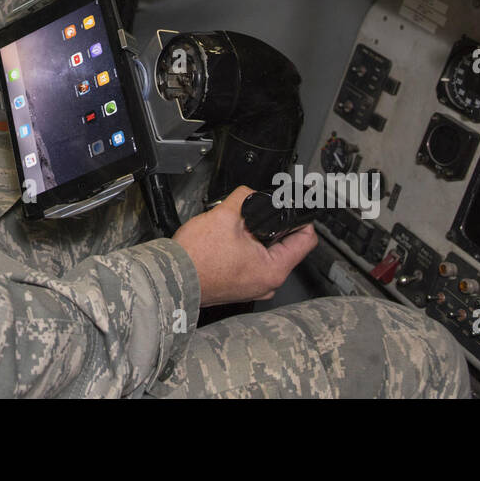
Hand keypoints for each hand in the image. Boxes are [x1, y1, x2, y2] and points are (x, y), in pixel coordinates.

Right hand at [171, 187, 317, 306]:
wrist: (172, 277)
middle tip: (256, 215)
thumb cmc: (196, 258)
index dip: (301, 218)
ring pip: (267, 254)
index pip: (306, 240)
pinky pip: (253, 264)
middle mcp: (268, 283)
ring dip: (256, 238)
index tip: (294, 209)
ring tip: (238, 228)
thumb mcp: (225, 216)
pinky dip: (246, 250)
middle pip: (286, 246)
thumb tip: (251, 192)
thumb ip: (245, 197)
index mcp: (273, 270)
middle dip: (271, 227)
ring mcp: (254, 288)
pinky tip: (230, 242)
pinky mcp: (240, 287)